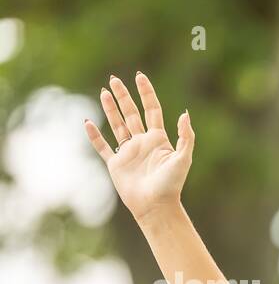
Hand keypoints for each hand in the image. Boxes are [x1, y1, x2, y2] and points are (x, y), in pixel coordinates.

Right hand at [84, 72, 192, 221]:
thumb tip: (185, 114)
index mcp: (159, 139)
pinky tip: (87, 123)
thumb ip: (186, 137)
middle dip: (124, 96)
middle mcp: (143, 143)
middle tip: (114, 79)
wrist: (156, 206)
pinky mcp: (116, 164)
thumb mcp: (183, 159)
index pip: (152, 110)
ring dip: (110, 109)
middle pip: (132, 114)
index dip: (146, 93)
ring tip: (104, 92)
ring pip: (117, 125)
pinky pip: (103, 147)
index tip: (139, 76)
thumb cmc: (171, 184)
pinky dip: (94, 136)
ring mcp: (128, 152)